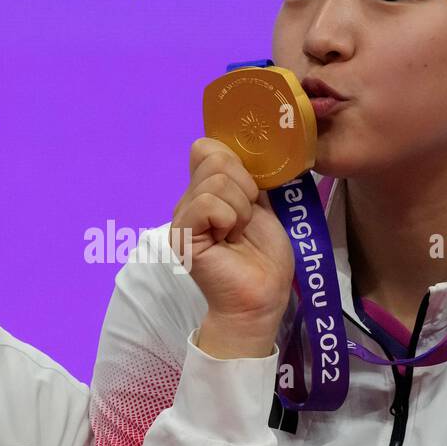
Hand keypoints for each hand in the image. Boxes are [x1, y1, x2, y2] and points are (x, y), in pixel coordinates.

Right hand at [170, 138, 293, 357]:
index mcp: (205, 191)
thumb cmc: (264, 257)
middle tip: (247, 220)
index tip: (252, 193)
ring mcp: (182, 218)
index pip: (207, 148)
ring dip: (241, 207)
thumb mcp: (263, 206)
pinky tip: (229, 238)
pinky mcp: (182, 235)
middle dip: (245, 187)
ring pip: (215, 181)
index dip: (237, 162)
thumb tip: (236, 150)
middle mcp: (189, 201)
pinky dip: (229, 218)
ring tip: (239, 232)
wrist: (261, 298)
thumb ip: (247, 178)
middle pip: (214, 159)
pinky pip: (207, 204)